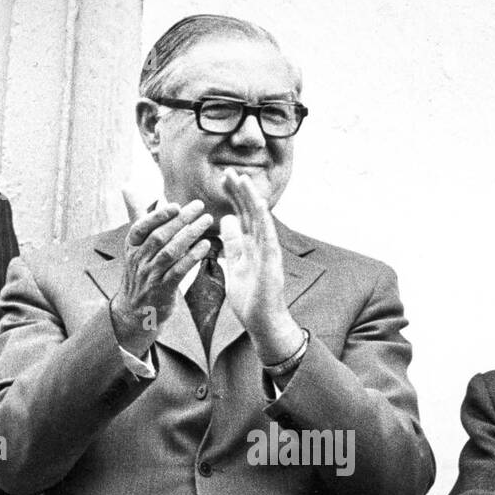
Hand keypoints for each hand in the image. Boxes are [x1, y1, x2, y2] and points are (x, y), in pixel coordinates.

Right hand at [111, 200, 213, 353]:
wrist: (134, 311)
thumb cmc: (140, 272)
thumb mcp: (135, 244)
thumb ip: (136, 215)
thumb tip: (128, 186)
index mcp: (131, 246)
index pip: (141, 227)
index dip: (158, 216)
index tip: (176, 205)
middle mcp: (138, 260)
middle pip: (160, 236)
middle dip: (181, 220)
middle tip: (199, 206)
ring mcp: (150, 276)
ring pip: (170, 252)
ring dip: (190, 235)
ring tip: (206, 221)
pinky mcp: (163, 290)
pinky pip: (179, 271)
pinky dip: (192, 257)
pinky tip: (206, 246)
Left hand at [221, 170, 301, 362]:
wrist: (263, 323)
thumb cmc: (251, 300)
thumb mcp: (235, 266)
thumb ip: (233, 245)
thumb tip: (226, 222)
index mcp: (251, 245)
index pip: (241, 215)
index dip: (233, 196)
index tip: (222, 179)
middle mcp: (261, 245)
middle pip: (249, 212)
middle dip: (239, 191)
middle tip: (228, 171)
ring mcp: (268, 252)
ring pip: (260, 219)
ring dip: (251, 198)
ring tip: (242, 178)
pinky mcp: (271, 261)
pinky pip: (267, 235)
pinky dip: (263, 218)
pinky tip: (258, 202)